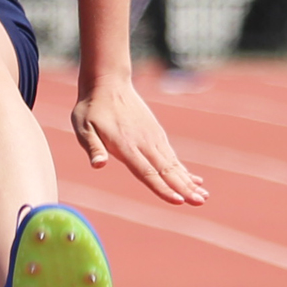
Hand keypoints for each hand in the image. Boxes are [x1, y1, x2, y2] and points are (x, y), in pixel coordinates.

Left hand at [71, 78, 206, 204]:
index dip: (162, 188)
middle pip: (166, 171)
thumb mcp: (83, 127)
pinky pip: (172, 157)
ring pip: (173, 165)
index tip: (178, 201)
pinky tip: (195, 181)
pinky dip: (184, 170)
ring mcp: (153, 138)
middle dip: (184, 189)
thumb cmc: (92, 108)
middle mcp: (144, 143)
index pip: (147, 172)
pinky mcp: (157, 134)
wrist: (108, 82)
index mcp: (126, 145)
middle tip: (200, 203)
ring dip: (188, 182)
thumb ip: (93, 147)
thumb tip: (98, 165)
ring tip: (203, 197)